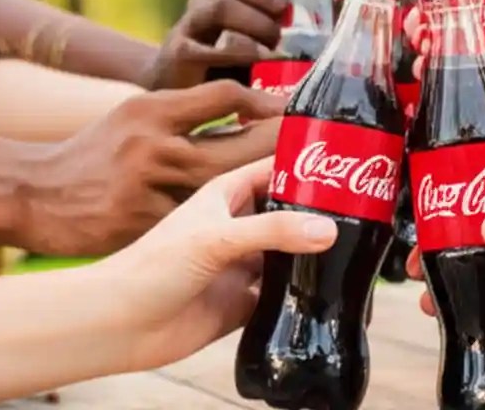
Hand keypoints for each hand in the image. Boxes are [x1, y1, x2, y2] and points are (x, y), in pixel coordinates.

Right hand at [23, 81, 287, 255]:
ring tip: (300, 190)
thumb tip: (250, 108)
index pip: (223, 94)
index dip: (265, 101)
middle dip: (279, 149)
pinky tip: (257, 229)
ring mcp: (147, 190)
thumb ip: (185, 111)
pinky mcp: (143, 227)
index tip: (292, 107)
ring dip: (264, 191)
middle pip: (235, 145)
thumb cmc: (95, 152)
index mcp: (152, 110)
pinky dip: (229, 228)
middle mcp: (152, 146)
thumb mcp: (136, 114)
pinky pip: (198, 228)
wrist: (34, 193)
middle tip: (313, 151)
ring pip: (223, 191)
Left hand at [96, 157, 337, 369]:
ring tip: (361, 249)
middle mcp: (236, 226)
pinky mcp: (242, 301)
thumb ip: (273, 231)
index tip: (350, 159)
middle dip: (322, 211)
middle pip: (289, 212)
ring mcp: (240, 264)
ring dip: (316, 254)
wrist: (118, 324)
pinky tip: (332, 291)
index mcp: (226, 195)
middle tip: (366, 210)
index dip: (308, 163)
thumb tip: (328, 229)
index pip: (276, 168)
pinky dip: (305, 293)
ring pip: (290, 254)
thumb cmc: (149, 266)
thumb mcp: (215, 237)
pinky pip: (283, 294)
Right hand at [142, 0, 286, 90]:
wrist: (169, 93)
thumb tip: (308, 36)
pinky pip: (206, 46)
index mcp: (213, 1)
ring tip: (270, 49)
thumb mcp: (241, 47)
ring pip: (220, 8)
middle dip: (260, 10)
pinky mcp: (177, 56)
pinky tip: (253, 64)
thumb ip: (265, 36)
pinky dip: (235, 53)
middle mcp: (198, 9)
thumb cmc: (216, 70)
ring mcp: (185, 30)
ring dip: (252, 24)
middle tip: (279, 36)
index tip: (284, 8)